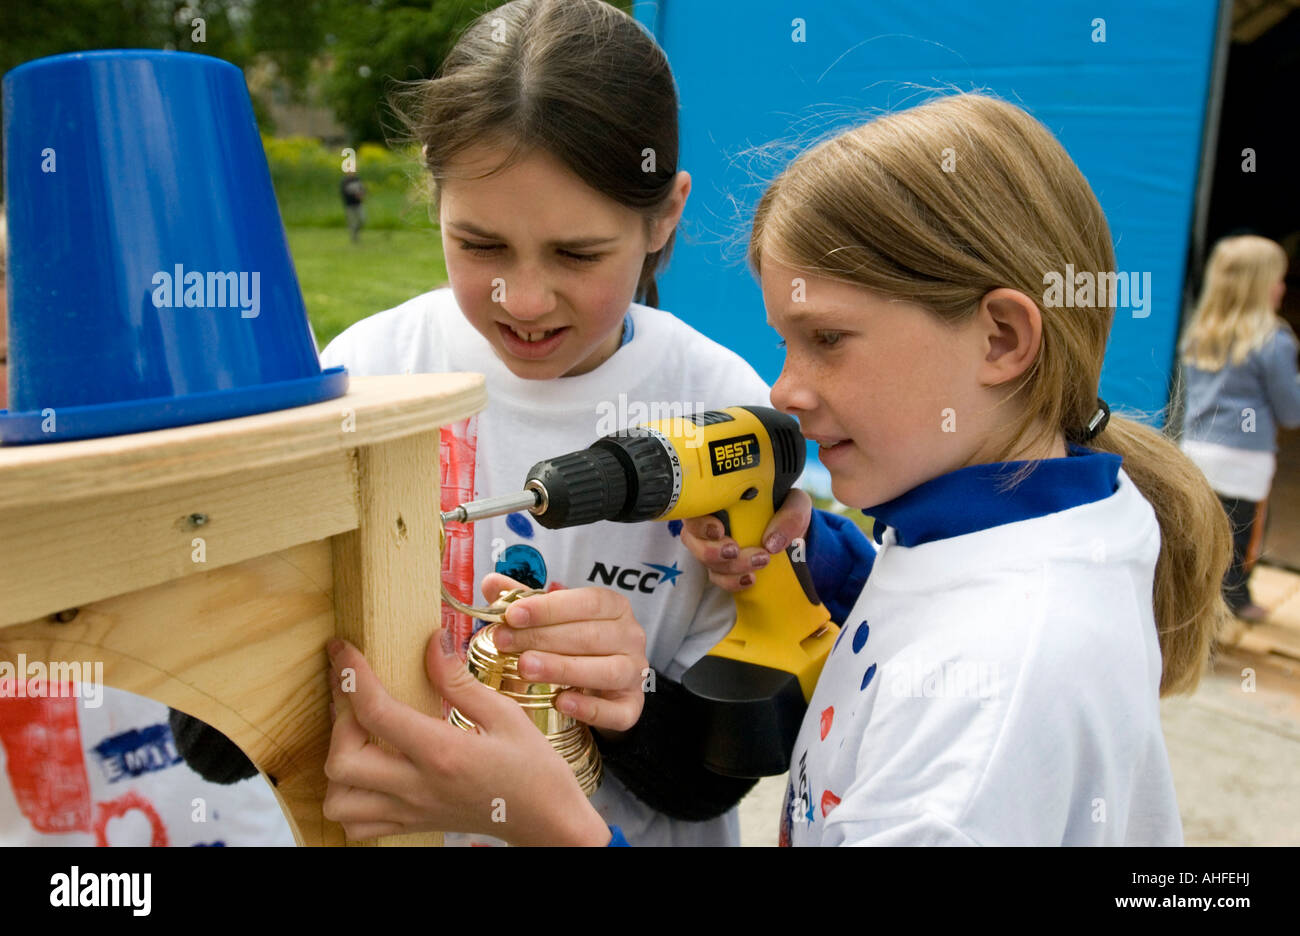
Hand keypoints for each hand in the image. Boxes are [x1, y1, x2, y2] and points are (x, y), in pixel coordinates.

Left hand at [321, 632, 610, 844]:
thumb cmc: (533, 768)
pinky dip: (348, 798)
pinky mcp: (410, 825)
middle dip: (338, 722)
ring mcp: (411, 811)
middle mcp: (418, 786)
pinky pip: (355, 824)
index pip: (376, 712)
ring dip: (338, 764)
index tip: (343, 649)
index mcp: (443, 752)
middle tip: (356, 698)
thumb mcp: (505, 714)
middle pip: (342, 761)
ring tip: (359, 736)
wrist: (545, 819)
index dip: (351, 675)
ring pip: (339, 801)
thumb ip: (459, 680)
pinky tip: (367, 772)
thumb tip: (432, 641)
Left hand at [479, 573, 648, 735]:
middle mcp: (631, 637)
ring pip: (606, 671)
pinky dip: (589, 708)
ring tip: (525, 668)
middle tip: (504, 642)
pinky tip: (560, 703)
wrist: (602, 686)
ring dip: (564, 669)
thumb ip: (525, 600)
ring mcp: (635, 673)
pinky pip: (616, 711)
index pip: (587, 602)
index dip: (549, 608)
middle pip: (590, 636)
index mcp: (615, 607)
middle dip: (542, 638)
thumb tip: (492, 583)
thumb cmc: (576, 644)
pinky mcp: (632, 707)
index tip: (512, 615)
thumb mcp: (553, 618)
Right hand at [680, 488, 812, 591]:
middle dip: (711, 550)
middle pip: (691, 539)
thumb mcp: (796, 506)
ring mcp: (714, 547)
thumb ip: (790, 516)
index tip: (718, 530)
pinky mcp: (723, 568)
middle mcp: (710, 522)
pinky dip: (732, 583)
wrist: (794, 537)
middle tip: (735, 550)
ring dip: (730, 567)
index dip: (699, 522)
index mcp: (721, 499)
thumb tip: (771, 543)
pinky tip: (751, 579)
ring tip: (761, 562)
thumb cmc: (787, 512)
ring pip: (706, 562)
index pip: (693, 507)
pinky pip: (718, 579)